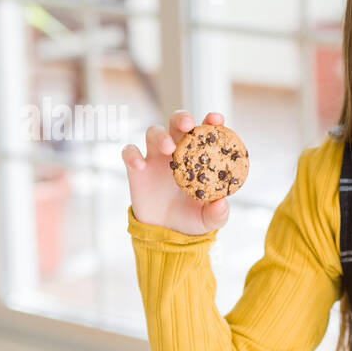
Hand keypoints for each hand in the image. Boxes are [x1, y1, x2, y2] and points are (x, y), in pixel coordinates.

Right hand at [122, 110, 232, 235]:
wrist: (165, 232)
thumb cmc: (192, 218)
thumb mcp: (209, 221)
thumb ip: (218, 214)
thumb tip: (222, 204)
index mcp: (199, 156)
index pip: (206, 132)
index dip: (211, 121)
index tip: (216, 119)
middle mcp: (177, 150)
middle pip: (177, 123)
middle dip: (182, 118)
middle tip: (188, 125)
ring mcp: (155, 157)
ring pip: (153, 132)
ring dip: (160, 135)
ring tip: (169, 148)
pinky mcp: (136, 168)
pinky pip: (129, 152)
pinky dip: (131, 154)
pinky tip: (139, 165)